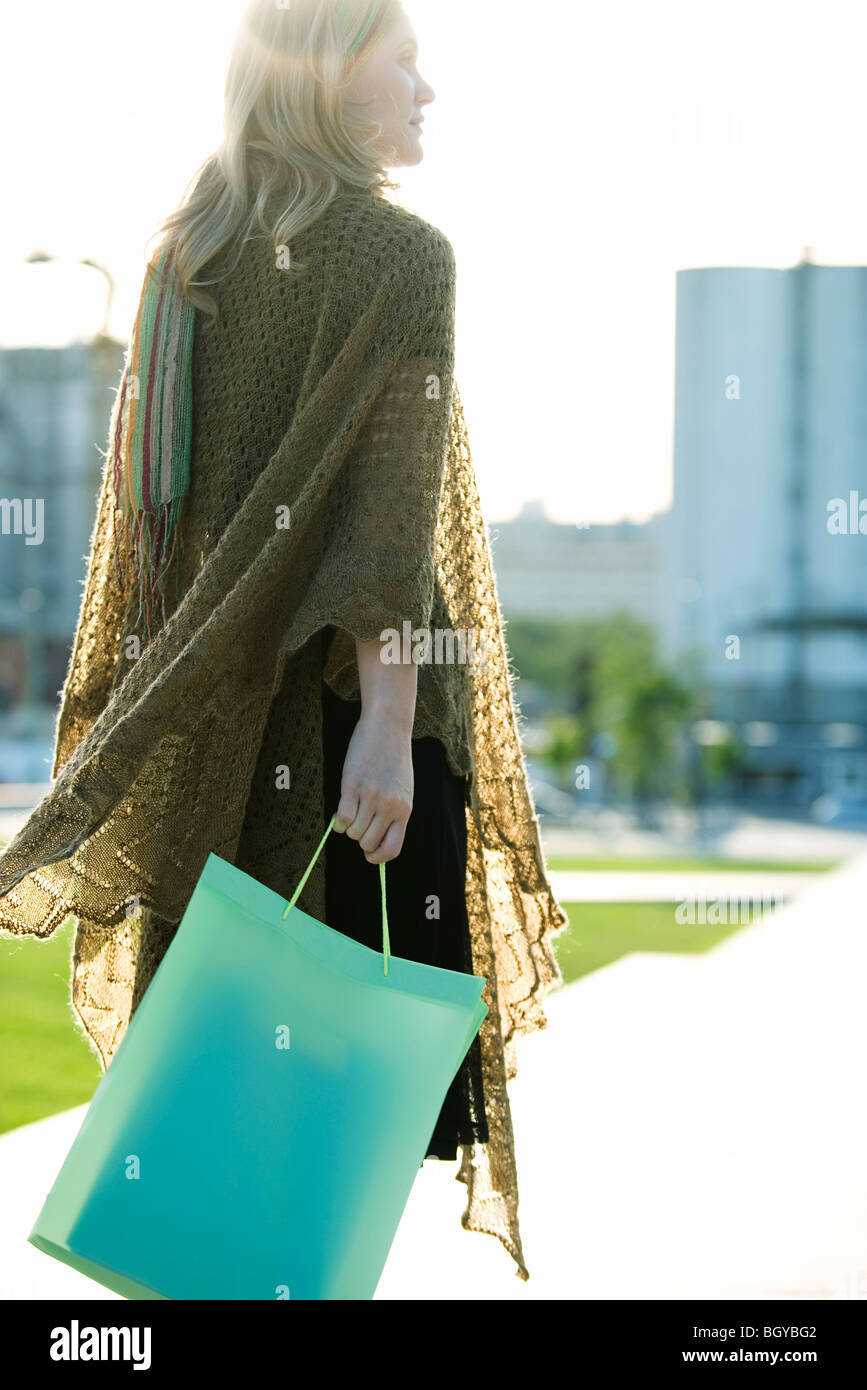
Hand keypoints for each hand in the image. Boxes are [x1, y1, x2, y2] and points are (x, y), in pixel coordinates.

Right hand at [332, 710, 413, 862]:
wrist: (388, 726)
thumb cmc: (394, 758)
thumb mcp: (403, 789)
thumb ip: (394, 812)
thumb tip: (375, 839)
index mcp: (404, 809)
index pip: (392, 849)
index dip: (376, 858)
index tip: (368, 853)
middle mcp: (390, 806)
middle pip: (367, 842)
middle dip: (359, 838)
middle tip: (358, 822)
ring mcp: (371, 795)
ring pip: (352, 831)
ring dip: (347, 826)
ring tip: (350, 811)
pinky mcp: (353, 784)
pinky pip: (341, 817)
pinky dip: (337, 819)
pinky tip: (340, 809)